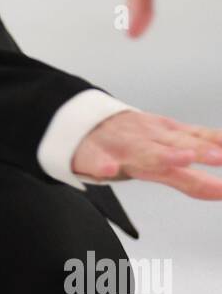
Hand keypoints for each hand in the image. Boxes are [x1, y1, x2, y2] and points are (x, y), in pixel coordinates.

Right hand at [72, 109, 221, 197]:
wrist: (85, 124)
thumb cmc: (130, 136)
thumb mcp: (170, 136)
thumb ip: (201, 142)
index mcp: (167, 136)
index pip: (198, 140)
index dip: (217, 148)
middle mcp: (148, 140)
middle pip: (177, 145)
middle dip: (199, 150)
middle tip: (219, 156)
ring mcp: (123, 148)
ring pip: (143, 152)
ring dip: (163, 155)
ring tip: (183, 159)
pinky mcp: (95, 156)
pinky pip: (98, 162)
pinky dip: (103, 165)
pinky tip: (109, 169)